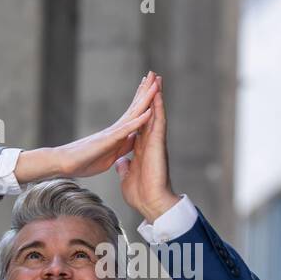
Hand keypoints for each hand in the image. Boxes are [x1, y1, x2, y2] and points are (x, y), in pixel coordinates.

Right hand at [14, 72, 160, 181]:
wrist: (64, 164)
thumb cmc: (84, 161)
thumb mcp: (109, 156)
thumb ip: (121, 147)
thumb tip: (133, 140)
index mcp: (117, 134)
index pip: (134, 113)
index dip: (143, 100)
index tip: (153, 87)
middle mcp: (116, 129)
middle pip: (135, 107)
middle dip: (146, 90)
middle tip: (155, 74)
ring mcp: (113, 132)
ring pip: (134, 113)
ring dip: (146, 98)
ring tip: (156, 83)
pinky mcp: (109, 139)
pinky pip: (127, 128)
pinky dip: (139, 120)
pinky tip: (149, 111)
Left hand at [116, 86, 178, 221]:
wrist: (151, 203)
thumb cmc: (142, 194)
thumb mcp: (127, 176)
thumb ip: (126, 167)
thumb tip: (121, 161)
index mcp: (143, 148)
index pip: (141, 123)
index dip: (140, 108)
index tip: (140, 94)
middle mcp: (151, 142)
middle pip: (150, 113)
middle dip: (150, 95)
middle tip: (152, 76)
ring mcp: (156, 142)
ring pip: (157, 113)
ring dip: (156, 95)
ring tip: (156, 78)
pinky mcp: (158, 145)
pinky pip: (158, 122)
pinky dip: (158, 108)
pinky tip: (157, 94)